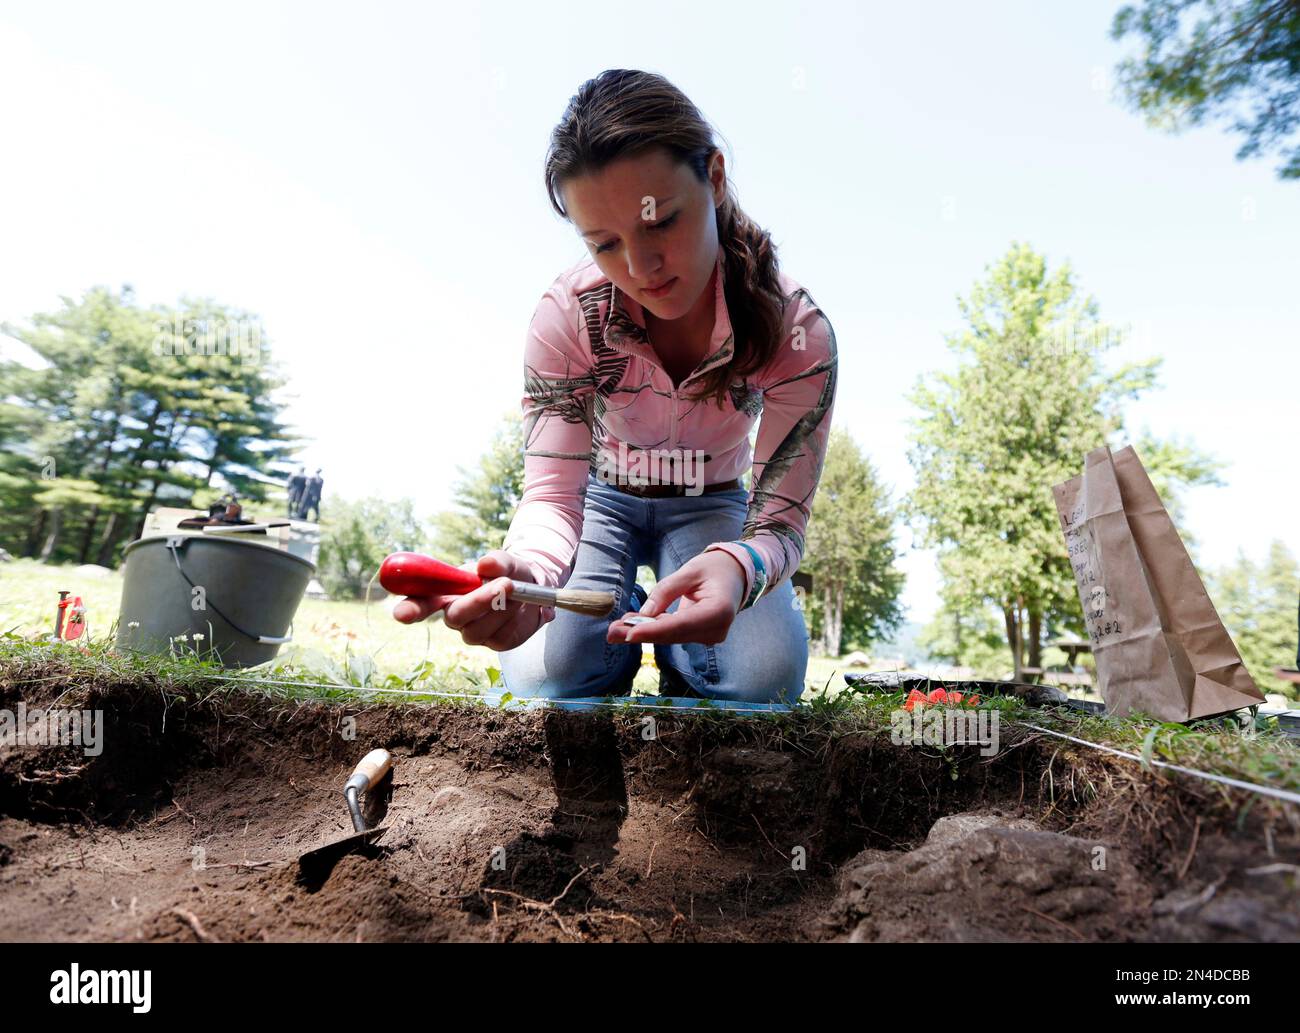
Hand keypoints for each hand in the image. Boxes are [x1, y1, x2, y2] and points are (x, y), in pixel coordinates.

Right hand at [391, 550, 543, 650]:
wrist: (534, 590)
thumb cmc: (508, 572)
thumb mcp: (505, 561)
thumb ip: (496, 561)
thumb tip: (485, 565)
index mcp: (446, 593)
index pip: (420, 602)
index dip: (409, 608)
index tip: (401, 613)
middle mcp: (455, 615)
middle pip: (454, 617)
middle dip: (478, 601)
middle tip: (504, 584)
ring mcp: (474, 632)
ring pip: (478, 629)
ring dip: (502, 607)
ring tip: (515, 588)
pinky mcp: (495, 643)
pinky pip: (500, 636)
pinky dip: (514, 618)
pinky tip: (520, 606)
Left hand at [606, 551, 745, 646]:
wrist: (736, 574)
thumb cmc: (715, 568)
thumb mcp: (689, 571)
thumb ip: (666, 591)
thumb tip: (644, 614)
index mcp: (718, 611)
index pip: (680, 625)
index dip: (653, 631)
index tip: (629, 633)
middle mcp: (716, 629)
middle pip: (672, 635)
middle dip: (641, 633)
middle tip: (611, 633)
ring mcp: (710, 636)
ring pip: (671, 636)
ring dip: (644, 632)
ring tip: (615, 630)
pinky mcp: (702, 636)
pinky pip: (675, 634)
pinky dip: (655, 630)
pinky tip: (633, 626)